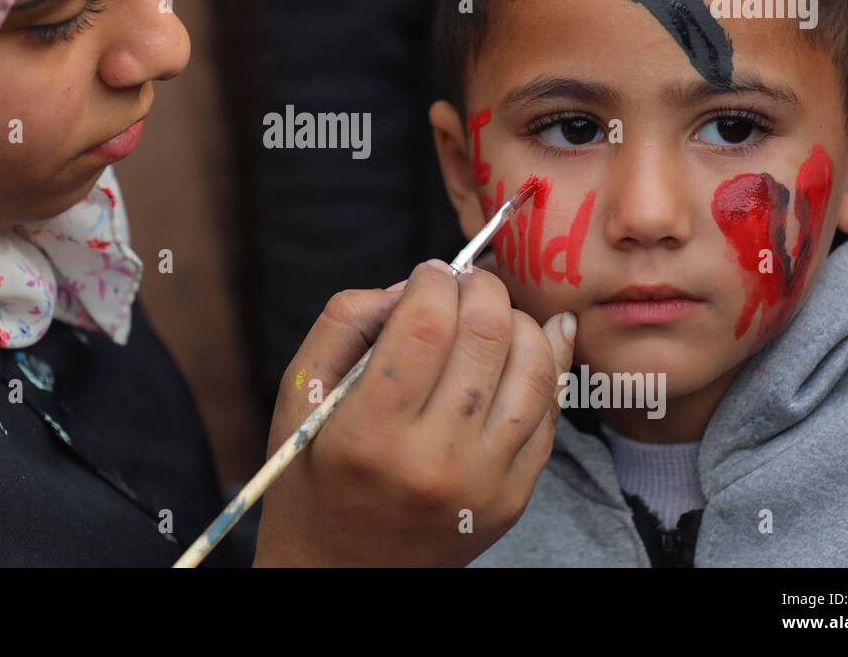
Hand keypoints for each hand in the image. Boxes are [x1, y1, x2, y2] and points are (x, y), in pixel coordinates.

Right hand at [253, 259, 575, 566]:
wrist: (342, 572)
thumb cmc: (313, 474)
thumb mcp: (298, 395)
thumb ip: (344, 323)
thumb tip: (411, 286)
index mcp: (369, 433)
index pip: (426, 324)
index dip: (434, 279)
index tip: (428, 275)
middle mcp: (433, 461)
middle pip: (487, 335)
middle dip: (479, 288)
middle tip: (462, 285)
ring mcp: (483, 484)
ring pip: (534, 368)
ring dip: (518, 322)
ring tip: (489, 317)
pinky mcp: (513, 498)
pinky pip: (549, 413)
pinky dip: (545, 365)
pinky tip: (528, 342)